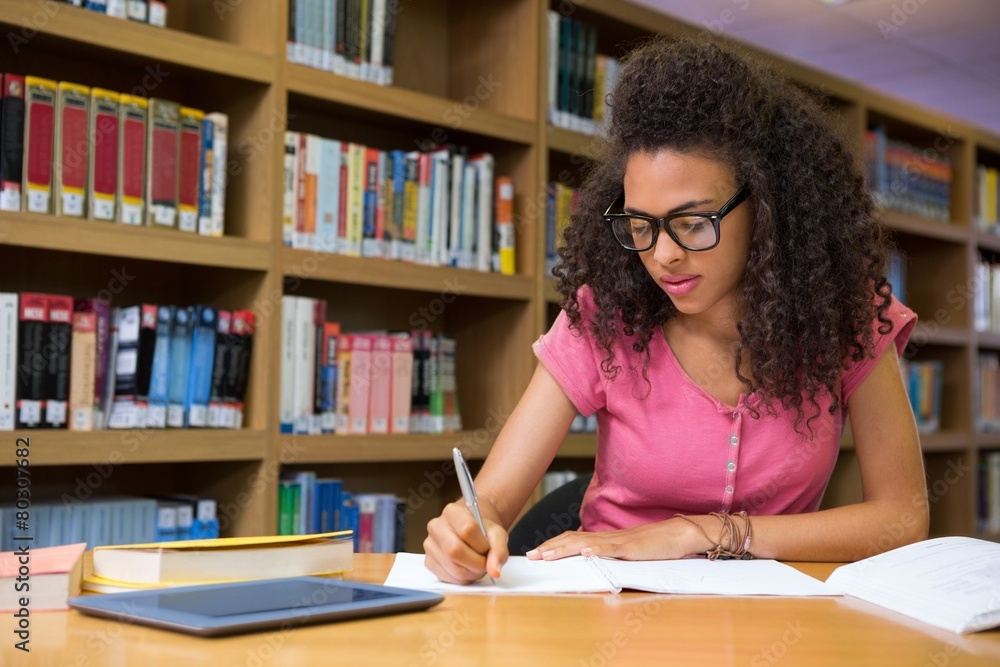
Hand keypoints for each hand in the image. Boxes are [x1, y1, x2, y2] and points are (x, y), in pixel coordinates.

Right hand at [424, 500, 509, 583]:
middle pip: (455, 551)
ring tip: (477, 565)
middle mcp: (436, 526)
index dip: (481, 545)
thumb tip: (494, 571)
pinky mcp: (429, 562)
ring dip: (472, 573)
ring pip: (453, 568)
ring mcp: (430, 545)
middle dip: (476, 563)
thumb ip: (498, 550)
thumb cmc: (482, 532)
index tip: (487, 548)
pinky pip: (448, 578)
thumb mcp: (496, 534)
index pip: (466, 529)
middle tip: (485, 562)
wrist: (470, 533)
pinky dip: (463, 579)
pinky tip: (467, 569)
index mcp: (452, 512)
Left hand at [525, 518, 713, 561]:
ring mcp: (619, 542)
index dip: (554, 545)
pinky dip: (596, 551)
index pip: (574, 539)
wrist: (680, 534)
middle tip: (530, 555)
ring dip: (564, 549)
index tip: (536, 552)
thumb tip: (591, 560)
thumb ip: (610, 555)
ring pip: (586, 543)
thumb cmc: (655, 545)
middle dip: (550, 547)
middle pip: (573, 539)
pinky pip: (611, 548)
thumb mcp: (627, 552)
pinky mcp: (632, 548)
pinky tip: (584, 553)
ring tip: (547, 555)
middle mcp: (608, 538)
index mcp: (605, 539)